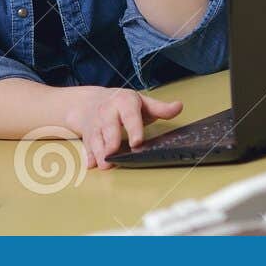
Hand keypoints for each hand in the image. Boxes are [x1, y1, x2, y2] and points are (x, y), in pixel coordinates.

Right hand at [62, 88, 182, 168]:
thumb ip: (160, 108)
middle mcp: (107, 112)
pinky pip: (86, 146)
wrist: (90, 101)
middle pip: (109, 128)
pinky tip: (91, 164)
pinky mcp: (87, 135)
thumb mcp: (141, 102)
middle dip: (111, 142)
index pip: (129, 116)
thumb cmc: (121, 104)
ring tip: (104, 164)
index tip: (137, 142)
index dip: (133, 128)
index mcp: (124, 102)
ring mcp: (95, 123)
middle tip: (115, 155)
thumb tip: (178, 106)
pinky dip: (88, 156)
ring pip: (96, 138)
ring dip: (99, 152)